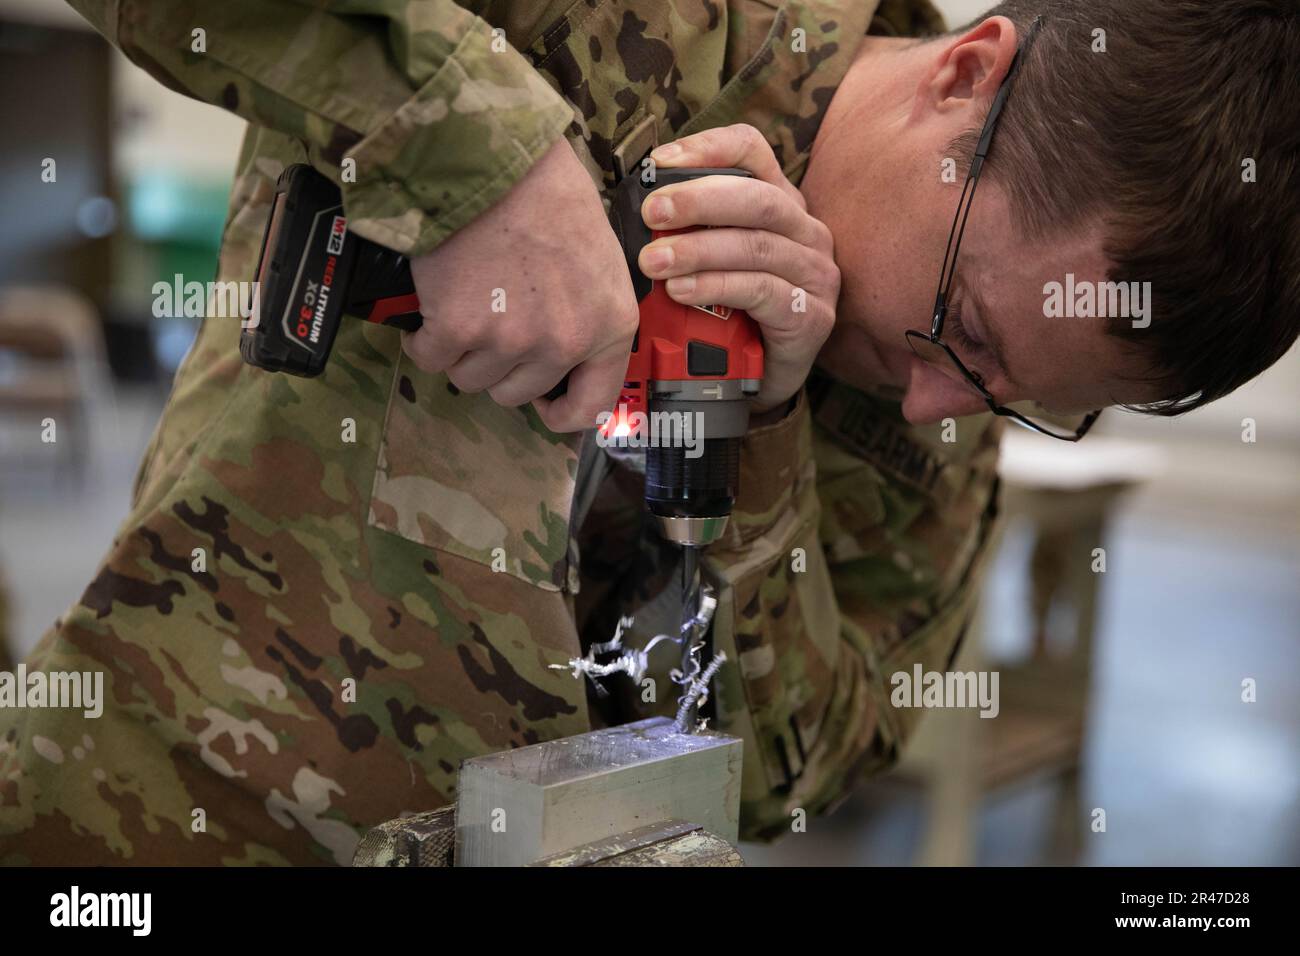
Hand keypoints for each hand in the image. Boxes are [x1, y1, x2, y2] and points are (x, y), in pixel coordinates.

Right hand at [403, 138, 638, 431]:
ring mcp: (510, 340)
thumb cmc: (547, 192)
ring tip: (460, 306)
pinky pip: (430, 358)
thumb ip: (587, 311)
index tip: (541, 402)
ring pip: (471, 378)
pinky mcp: (457, 329)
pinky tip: (430, 307)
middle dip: (497, 367)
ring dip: (460, 352)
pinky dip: (423, 338)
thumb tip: (562, 356)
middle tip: (487, 326)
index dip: (559, 411)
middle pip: (517, 394)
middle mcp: (565, 341)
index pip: (590, 406)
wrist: (493, 155)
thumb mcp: (598, 256)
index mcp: (609, 326)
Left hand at [639, 124, 839, 412]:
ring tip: (654, 261)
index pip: (753, 151)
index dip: (709, 147)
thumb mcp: (707, 263)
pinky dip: (718, 287)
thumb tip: (633, 210)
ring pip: (757, 246)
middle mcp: (806, 232)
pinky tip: (682, 291)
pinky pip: (762, 291)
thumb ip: (686, 231)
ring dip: (699, 250)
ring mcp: (815, 274)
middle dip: (698, 200)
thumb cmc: (728, 316)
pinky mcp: (813, 317)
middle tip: (651, 211)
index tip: (660, 161)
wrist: (758, 382)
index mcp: (779, 204)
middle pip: (757, 197)